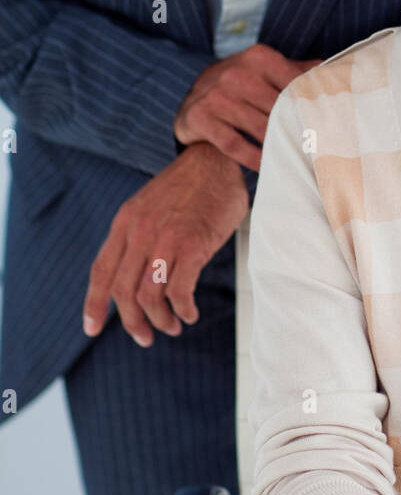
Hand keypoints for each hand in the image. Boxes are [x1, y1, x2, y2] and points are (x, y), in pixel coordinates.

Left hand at [82, 142, 249, 346]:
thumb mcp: (148, 206)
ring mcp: (166, 238)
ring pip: (149, 296)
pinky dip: (183, 309)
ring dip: (160, 320)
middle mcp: (140, 231)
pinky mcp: (194, 244)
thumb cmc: (187, 187)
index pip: (101, 272)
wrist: (214, 158)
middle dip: (132, 323)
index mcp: (125, 222)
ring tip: (172, 326)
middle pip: (123, 291)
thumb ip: (137, 236)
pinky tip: (190, 312)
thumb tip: (132, 276)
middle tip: (145, 337)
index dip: (94, 304)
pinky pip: (180, 290)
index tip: (92, 329)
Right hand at [173, 43, 320, 171]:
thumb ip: (295, 70)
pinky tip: (268, 166)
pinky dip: (254, 158)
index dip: (311, 105)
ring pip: (260, 128)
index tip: (330, 124)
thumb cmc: (241, 86)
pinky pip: (236, 145)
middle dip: (297, 128)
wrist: (192, 100)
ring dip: (279, 145)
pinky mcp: (201, 119)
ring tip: (298, 157)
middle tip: (317, 148)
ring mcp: (216, 96)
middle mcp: (236, 73)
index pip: (294, 83)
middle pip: (278, 108)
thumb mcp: (265, 70)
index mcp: (259, 57)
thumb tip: (333, 70)